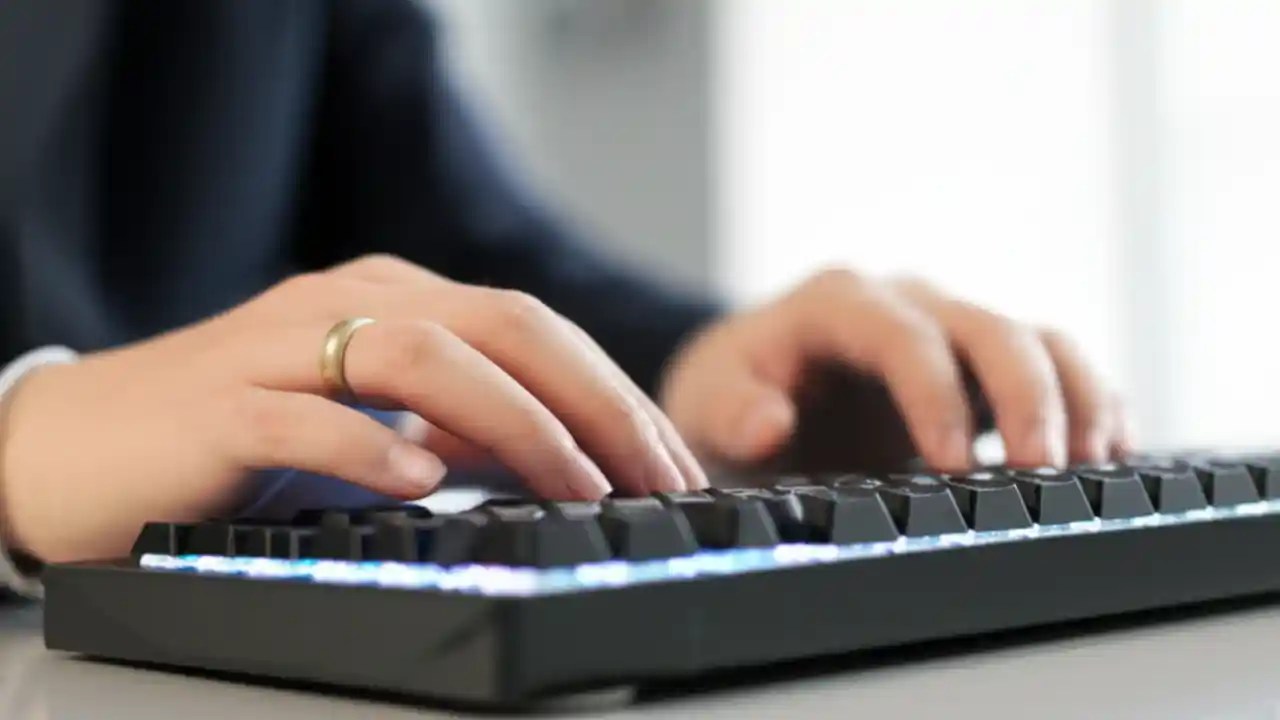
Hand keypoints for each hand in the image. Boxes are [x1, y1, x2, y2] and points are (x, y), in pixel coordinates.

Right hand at [0, 255, 703, 562]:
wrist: (80, 447)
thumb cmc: (238, 439)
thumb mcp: (372, 427)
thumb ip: (454, 430)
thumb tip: (562, 463)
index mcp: (396, 303)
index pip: (534, 331)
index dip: (615, 395)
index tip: (672, 466)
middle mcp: (350, 305)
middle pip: (503, 326)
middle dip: (597, 404)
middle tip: (659, 480)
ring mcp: (281, 348)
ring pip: (421, 356)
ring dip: (515, 423)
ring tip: (576, 487)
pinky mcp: (218, 406)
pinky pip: (303, 417)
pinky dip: (371, 445)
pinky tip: (423, 481)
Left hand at [660, 269, 1129, 474]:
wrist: (751, 394)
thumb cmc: (728, 395)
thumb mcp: (705, 403)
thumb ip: (733, 410)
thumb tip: (770, 426)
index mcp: (837, 304)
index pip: (901, 334)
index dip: (935, 393)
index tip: (951, 463)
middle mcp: (906, 306)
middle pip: (987, 328)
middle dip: (1024, 397)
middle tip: (1042, 473)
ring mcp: (952, 332)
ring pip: (1037, 342)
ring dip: (1074, 400)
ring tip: (1093, 470)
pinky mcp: (983, 370)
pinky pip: (1055, 371)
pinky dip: (1090, 406)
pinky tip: (1110, 457)